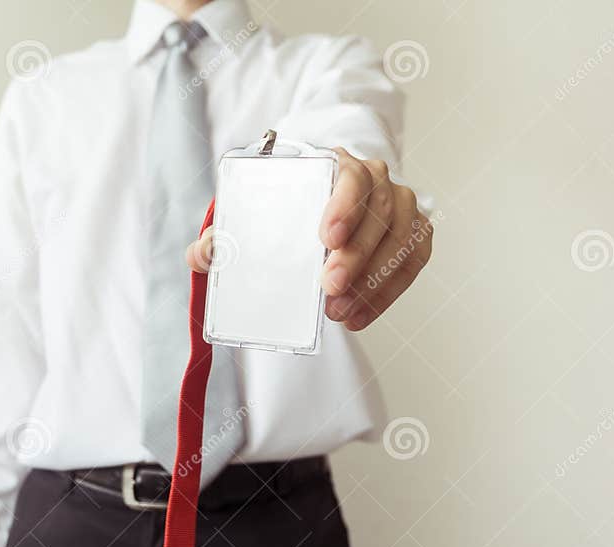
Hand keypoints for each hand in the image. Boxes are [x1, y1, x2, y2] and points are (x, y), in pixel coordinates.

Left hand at [186, 147, 433, 330]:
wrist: (321, 204)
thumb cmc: (288, 206)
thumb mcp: (254, 212)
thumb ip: (225, 233)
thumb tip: (200, 255)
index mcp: (335, 165)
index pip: (350, 175)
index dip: (343, 205)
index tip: (325, 237)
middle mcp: (376, 179)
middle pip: (378, 210)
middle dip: (356, 254)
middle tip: (328, 287)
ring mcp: (400, 205)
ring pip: (400, 238)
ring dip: (373, 280)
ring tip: (338, 311)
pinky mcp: (412, 233)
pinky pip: (412, 262)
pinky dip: (387, 292)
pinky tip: (357, 316)